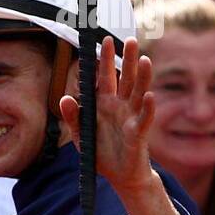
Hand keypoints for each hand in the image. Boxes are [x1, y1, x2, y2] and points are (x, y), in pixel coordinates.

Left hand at [59, 36, 156, 194]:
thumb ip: (73, 117)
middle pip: (124, 78)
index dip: (104, 60)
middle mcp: (119, 106)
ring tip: (144, 59)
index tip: (103, 40)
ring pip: (138, 92)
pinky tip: (150, 96)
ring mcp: (131, 117)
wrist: (118, 176)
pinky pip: (144, 118)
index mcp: (104, 104)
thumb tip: (65, 98)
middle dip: (127, 59)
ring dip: (142, 76)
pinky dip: (148, 108)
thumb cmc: (100, 153)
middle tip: (130, 38)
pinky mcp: (138, 134)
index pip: (104, 77)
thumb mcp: (80, 135)